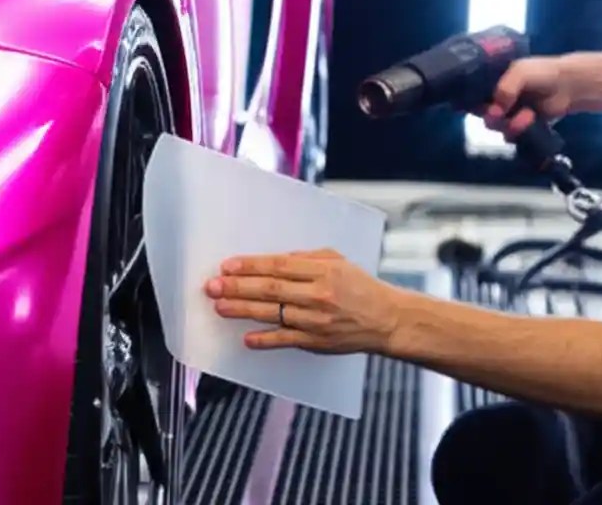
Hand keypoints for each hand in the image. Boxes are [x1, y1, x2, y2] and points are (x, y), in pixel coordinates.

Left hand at [203, 248, 404, 353]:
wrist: (388, 320)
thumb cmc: (361, 287)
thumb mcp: (338, 261)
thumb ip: (306, 258)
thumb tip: (272, 261)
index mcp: (323, 270)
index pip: (278, 266)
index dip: (250, 266)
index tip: (228, 266)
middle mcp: (318, 294)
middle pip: (270, 289)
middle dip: (238, 287)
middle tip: (213, 286)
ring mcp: (316, 320)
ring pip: (273, 313)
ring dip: (243, 310)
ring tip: (220, 306)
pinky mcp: (316, 341)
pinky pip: (285, 339)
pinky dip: (265, 339)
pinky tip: (247, 338)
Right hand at [477, 56, 579, 140]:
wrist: (568, 85)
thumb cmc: (542, 73)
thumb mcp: (519, 72)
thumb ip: (504, 88)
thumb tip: (494, 111)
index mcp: (491, 82)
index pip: (471, 95)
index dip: (472, 102)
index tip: (480, 105)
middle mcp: (496, 98)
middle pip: (481, 113)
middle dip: (492, 116)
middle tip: (500, 114)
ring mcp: (508, 113)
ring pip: (495, 126)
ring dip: (509, 124)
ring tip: (527, 116)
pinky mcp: (519, 126)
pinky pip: (509, 135)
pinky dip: (518, 131)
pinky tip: (530, 121)